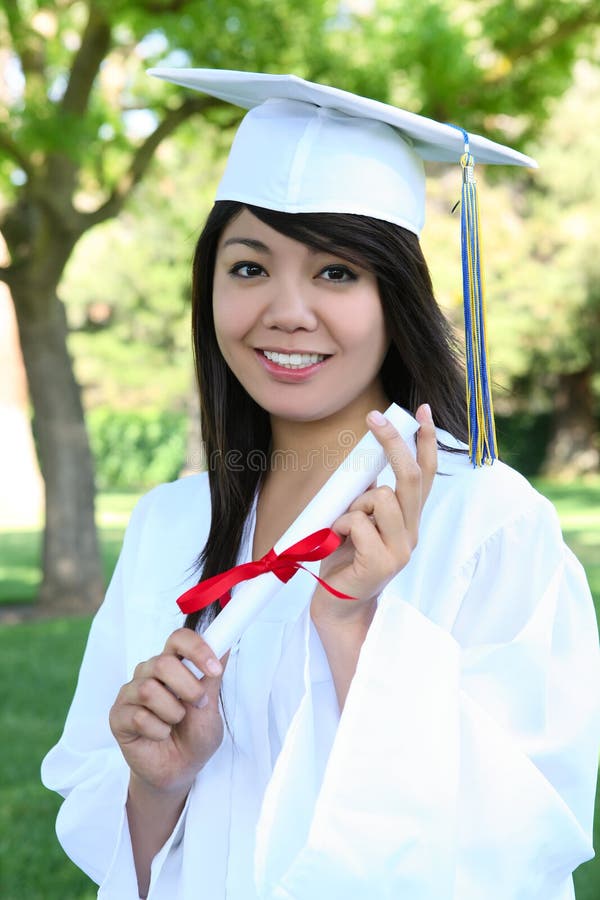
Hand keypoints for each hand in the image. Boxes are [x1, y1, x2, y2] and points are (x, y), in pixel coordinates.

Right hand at [109, 628, 226, 794]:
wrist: (180, 771)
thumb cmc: (195, 736)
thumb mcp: (211, 708)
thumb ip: (212, 678)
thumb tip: (225, 646)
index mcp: (173, 664)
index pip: (179, 639)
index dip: (197, 649)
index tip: (214, 669)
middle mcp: (149, 673)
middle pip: (162, 662)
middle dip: (188, 687)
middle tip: (198, 705)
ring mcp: (131, 693)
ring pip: (149, 690)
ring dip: (172, 713)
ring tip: (176, 724)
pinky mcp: (118, 716)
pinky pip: (138, 717)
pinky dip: (158, 731)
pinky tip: (160, 736)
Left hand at [312, 404, 436, 622]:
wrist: (337, 608)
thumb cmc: (344, 561)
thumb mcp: (358, 521)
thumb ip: (369, 498)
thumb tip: (370, 468)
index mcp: (408, 520)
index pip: (426, 474)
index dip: (425, 441)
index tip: (422, 410)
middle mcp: (411, 532)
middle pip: (411, 477)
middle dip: (393, 443)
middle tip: (373, 418)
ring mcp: (401, 549)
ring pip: (382, 497)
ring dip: (355, 503)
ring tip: (343, 526)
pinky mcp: (383, 563)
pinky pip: (360, 522)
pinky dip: (341, 525)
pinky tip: (336, 543)